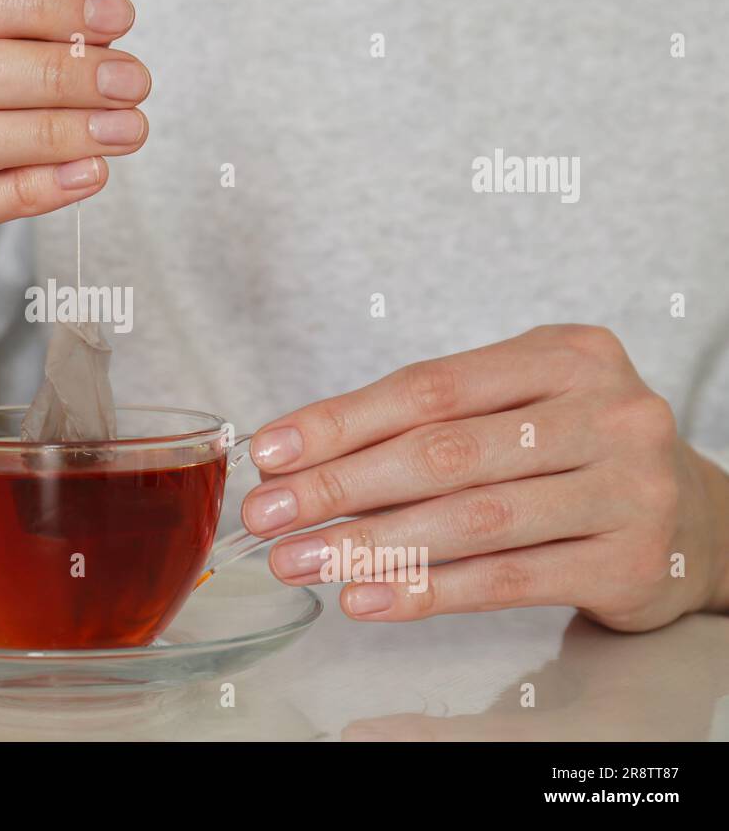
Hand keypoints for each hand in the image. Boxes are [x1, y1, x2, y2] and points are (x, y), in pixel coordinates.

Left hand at [245, 324, 728, 630]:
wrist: (696, 516)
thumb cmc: (575, 452)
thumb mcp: (521, 406)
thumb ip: (431, 421)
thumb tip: (302, 462)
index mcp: (564, 356)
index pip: (428, 387)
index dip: (340, 422)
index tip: (269, 453)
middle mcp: (605, 413)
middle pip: (443, 451)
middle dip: (339, 486)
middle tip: (267, 516)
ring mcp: (625, 489)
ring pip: (470, 519)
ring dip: (369, 544)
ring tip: (299, 562)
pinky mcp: (628, 562)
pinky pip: (505, 580)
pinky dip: (426, 591)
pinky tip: (365, 597)